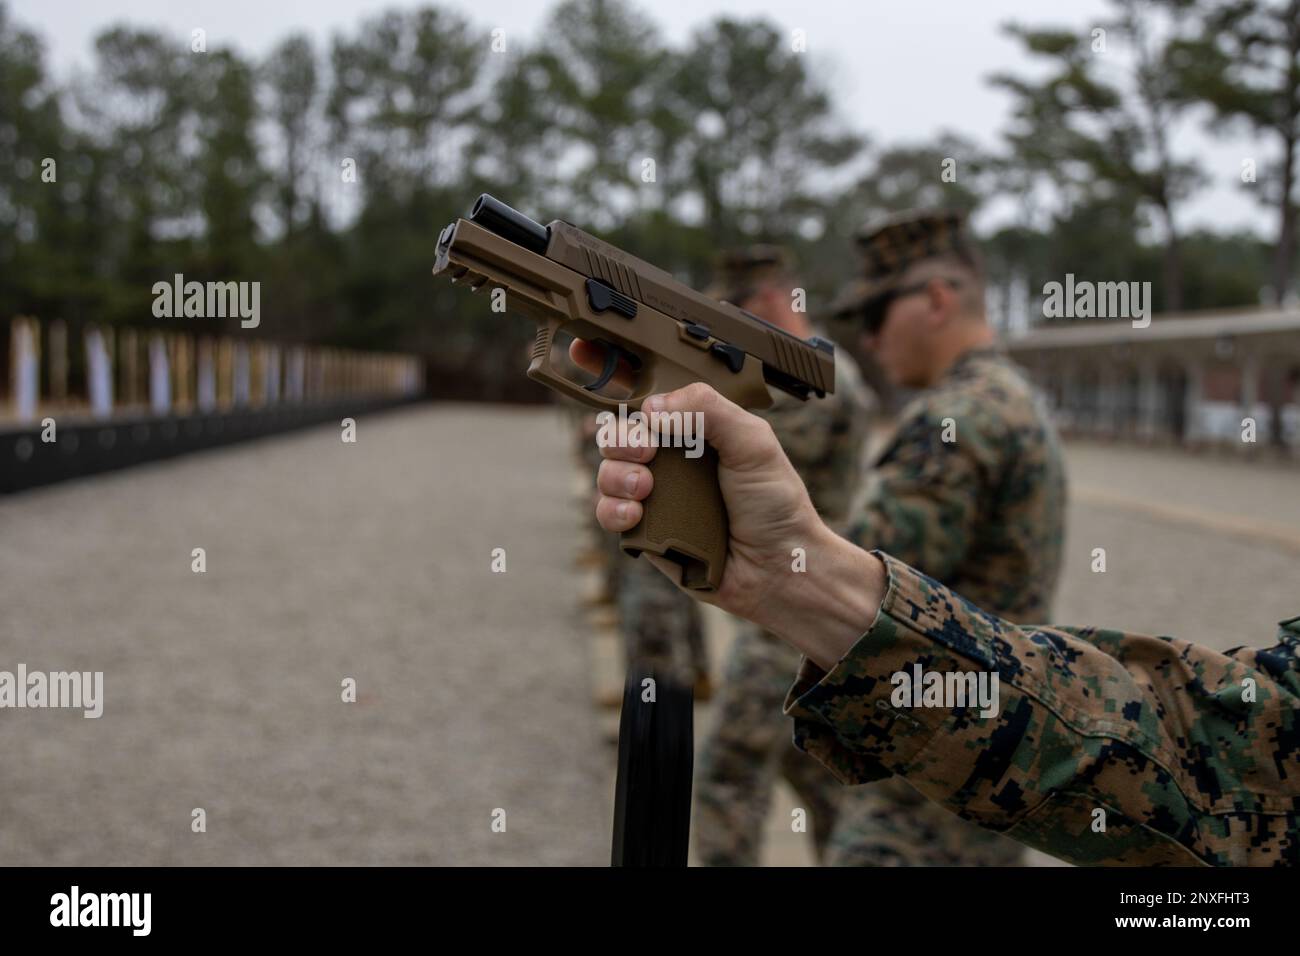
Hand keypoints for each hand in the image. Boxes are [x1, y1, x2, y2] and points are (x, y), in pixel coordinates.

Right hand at [582, 372, 886, 667]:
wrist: (777, 567)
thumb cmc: (774, 505)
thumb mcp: (753, 442)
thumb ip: (709, 409)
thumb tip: (653, 408)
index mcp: (697, 435)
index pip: (651, 411)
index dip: (642, 415)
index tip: (655, 427)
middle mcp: (673, 465)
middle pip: (619, 439)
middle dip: (621, 441)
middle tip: (646, 455)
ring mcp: (657, 499)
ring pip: (608, 475)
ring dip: (615, 476)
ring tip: (643, 488)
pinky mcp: (646, 535)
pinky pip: (609, 516)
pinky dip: (613, 511)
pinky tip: (636, 514)